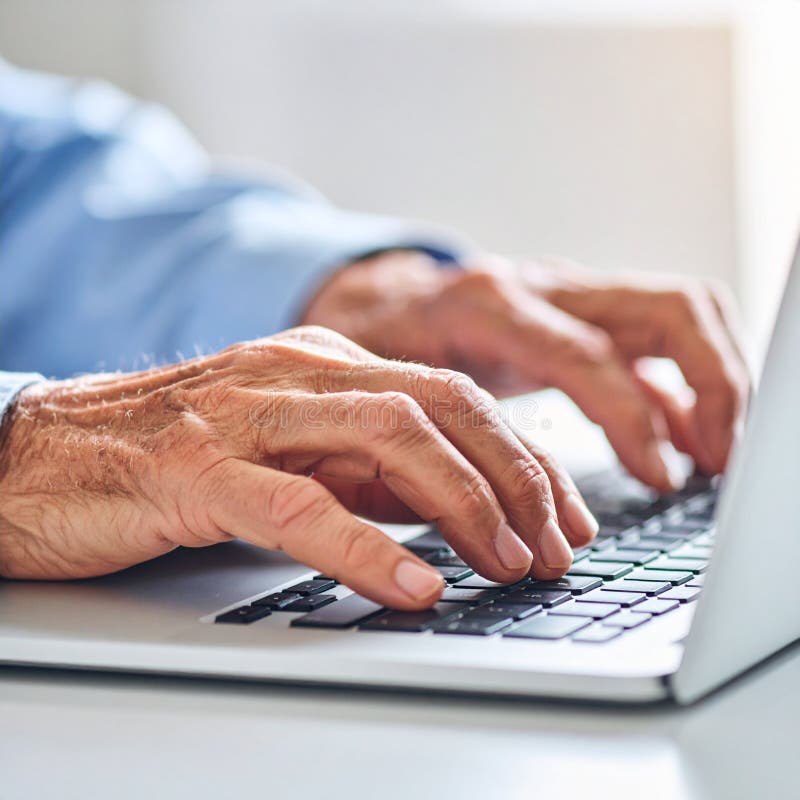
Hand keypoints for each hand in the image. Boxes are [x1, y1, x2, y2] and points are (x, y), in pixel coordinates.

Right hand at [0, 326, 596, 607]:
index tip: (563, 516)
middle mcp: (297, 373)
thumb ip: (362, 469)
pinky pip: (300, 503)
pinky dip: (367, 545)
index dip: (522, 455)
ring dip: (466, 505)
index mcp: (326, 365)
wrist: (40, 451)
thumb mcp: (287, 451)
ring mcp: (247, 412)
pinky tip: (416, 583)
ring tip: (510, 563)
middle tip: (557, 547)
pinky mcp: (195, 466)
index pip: (452, 396)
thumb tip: (445, 504)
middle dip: (517, 477)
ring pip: (388, 438)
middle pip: (440, 407)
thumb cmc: (169, 454)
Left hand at [303, 252, 749, 491]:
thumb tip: (473, 503)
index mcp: (489, 305)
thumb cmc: (381, 345)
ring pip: (680, 312)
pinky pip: (655, 341)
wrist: (383, 298)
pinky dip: (681, 388)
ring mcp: (572, 293)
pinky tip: (684, 440)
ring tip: (715, 454)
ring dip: (715, 382)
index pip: (589, 354)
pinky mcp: (584, 313)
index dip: (632, 419)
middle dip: (714, 384)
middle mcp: (544, 286)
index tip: (659, 479)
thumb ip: (432, 427)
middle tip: (719, 460)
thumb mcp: (389, 384)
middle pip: (668, 309)